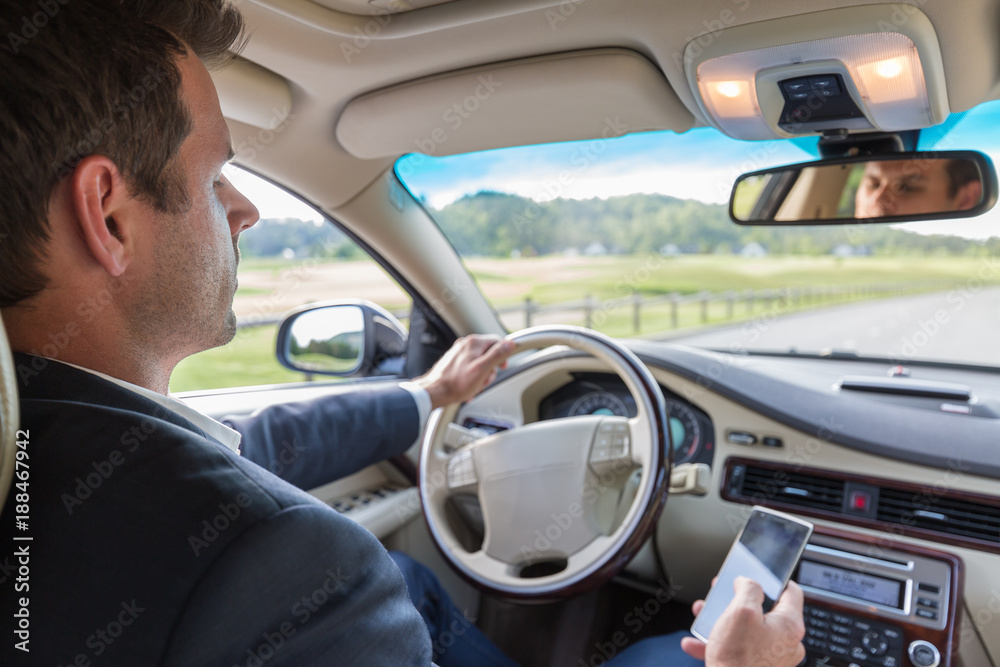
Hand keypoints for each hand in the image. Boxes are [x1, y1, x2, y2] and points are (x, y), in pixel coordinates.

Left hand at [413, 335, 516, 409]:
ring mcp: (458, 352)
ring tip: (474, 386)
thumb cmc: (457, 383)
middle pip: (488, 353)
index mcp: (474, 343)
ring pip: (479, 362)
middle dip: (490, 369)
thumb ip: (497, 355)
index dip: (502, 356)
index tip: (502, 367)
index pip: (497, 342)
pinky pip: (469, 367)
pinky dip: (471, 377)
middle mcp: (465, 344)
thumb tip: (510, 344)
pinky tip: (468, 386)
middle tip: (484, 380)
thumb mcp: (482, 369)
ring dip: (481, 375)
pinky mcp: (453, 361)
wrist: (435, 392)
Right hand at [681, 578, 805, 666]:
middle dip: (736, 601)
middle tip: (722, 595)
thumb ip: (748, 589)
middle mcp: (786, 643)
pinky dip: (719, 644)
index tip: (757, 575)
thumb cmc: (738, 660)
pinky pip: (738, 650)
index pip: (791, 592)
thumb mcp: (741, 611)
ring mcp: (772, 658)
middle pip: (764, 611)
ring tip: (704, 619)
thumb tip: (748, 582)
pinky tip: (697, 643)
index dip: (773, 579)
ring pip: (747, 630)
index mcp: (789, 625)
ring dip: (723, 621)